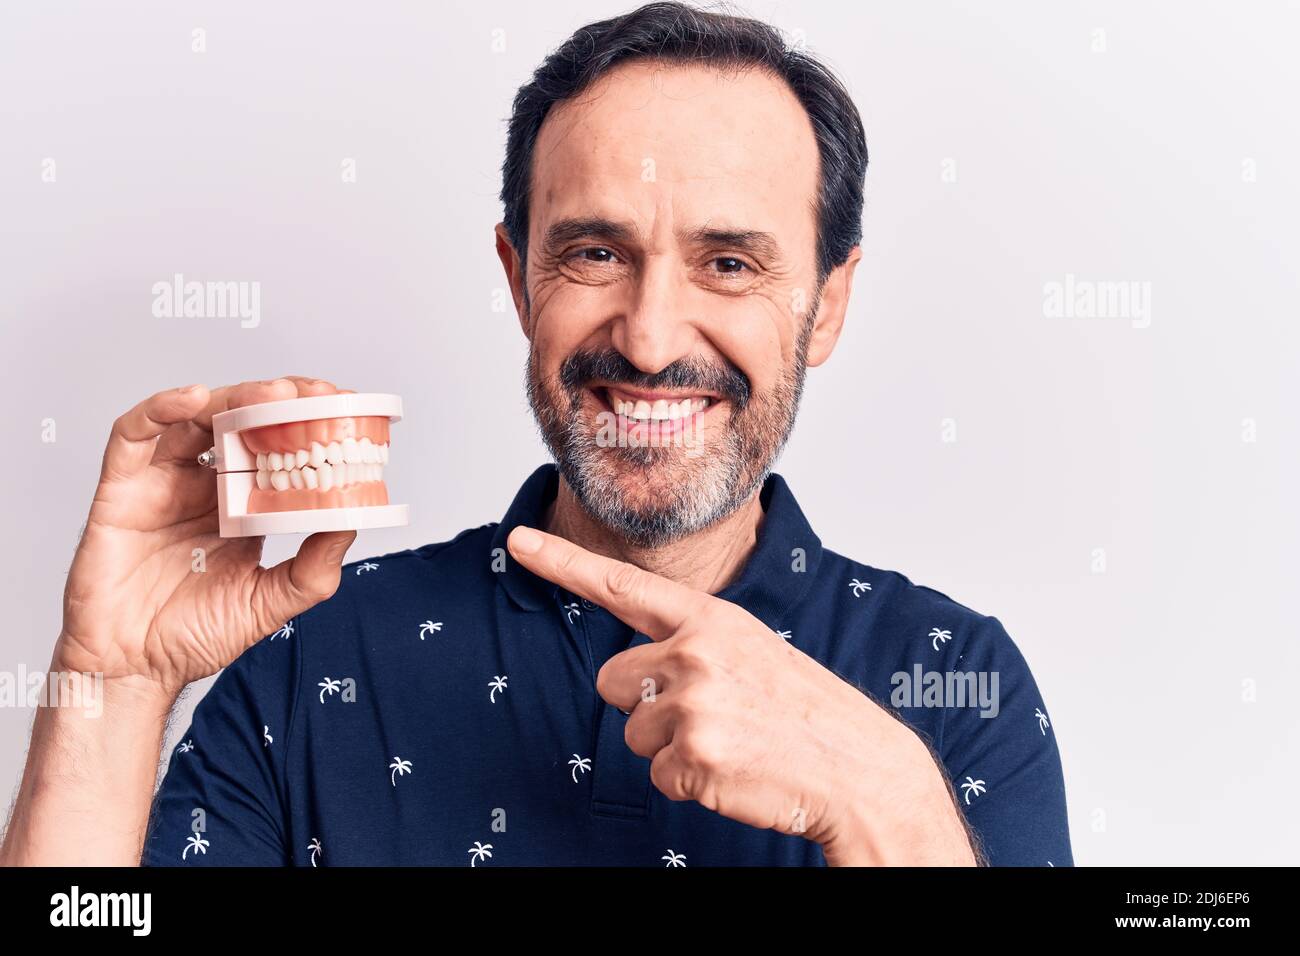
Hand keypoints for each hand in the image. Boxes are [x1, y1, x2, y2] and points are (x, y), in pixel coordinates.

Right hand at [53, 377, 357, 702]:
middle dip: (280, 400)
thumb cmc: (193, 636)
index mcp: (242, 506)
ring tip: (273, 393)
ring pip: (196, 417)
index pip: (277, 449)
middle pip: (241, 422)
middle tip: (318, 394)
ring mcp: (162, 483)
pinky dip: (161, 408)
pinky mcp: (121, 489)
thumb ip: (311, 570)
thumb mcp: (269, 602)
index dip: (307, 425)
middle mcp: (204, 486)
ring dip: (234, 395)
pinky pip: (134, 435)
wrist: (134, 669)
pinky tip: (194, 399)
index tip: (345, 410)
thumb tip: (351, 525)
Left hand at [506, 525, 976, 864]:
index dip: (563, 562)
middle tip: (708, 716)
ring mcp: (692, 702)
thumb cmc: (803, 711)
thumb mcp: (750, 651)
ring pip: (632, 733)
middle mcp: (695, 651)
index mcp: (711, 618)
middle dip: (643, 704)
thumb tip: (632, 673)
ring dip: (671, 747)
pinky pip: (658, 774)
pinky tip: (734, 769)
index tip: (518, 542)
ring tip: (730, 742)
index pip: (622, 585)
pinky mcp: (693, 754)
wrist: (858, 767)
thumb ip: (691, 645)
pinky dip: (689, 781)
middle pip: (611, 681)